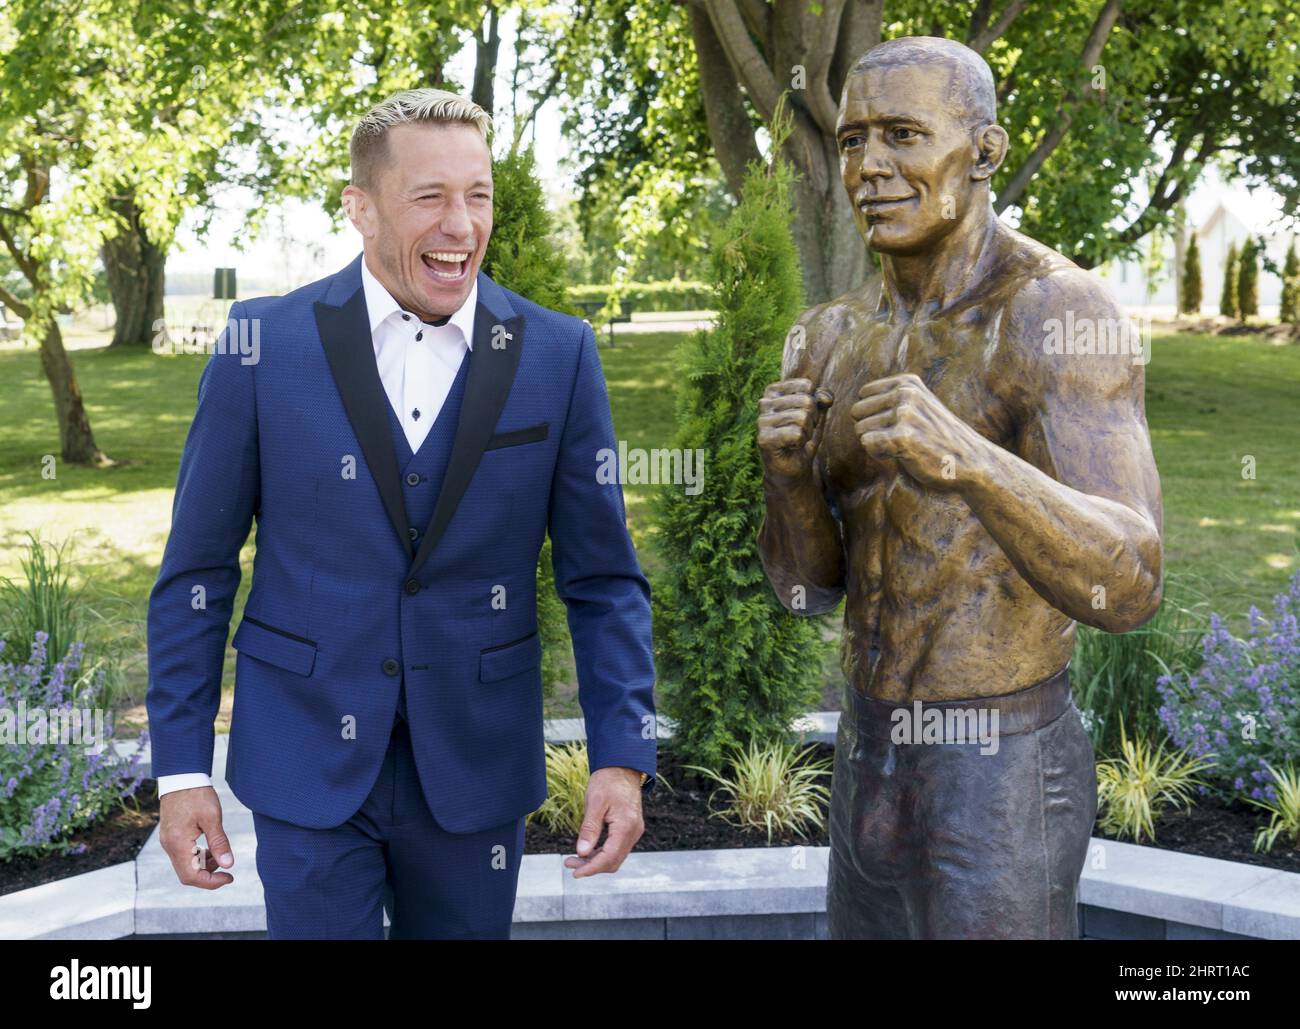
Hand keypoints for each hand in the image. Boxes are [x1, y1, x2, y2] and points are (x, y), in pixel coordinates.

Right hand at [159, 785, 234, 888]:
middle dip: (208, 877)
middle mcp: (169, 846)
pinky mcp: (171, 837)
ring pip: (185, 866)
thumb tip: (229, 865)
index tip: (229, 877)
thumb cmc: (196, 794)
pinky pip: (183, 856)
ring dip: (204, 867)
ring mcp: (169, 842)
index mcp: (178, 843)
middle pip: (187, 875)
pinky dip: (198, 858)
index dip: (211, 882)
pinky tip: (211, 850)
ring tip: (221, 856)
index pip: (192, 876)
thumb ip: (219, 843)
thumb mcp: (212, 818)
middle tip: (227, 873)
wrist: (181, 777)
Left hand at [564, 766, 644, 877]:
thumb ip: (589, 829)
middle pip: (613, 861)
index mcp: (626, 827)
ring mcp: (634, 831)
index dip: (591, 868)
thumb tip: (582, 852)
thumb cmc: (608, 781)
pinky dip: (602, 853)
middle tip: (569, 863)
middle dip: (591, 867)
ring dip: (596, 861)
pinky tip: (588, 850)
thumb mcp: (594, 803)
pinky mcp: (630, 828)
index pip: (608, 858)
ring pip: (615, 857)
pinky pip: (617, 848)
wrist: (622, 767)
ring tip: (575, 858)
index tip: (575, 873)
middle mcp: (633, 832)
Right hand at [757, 378, 833, 481]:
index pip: (806, 385)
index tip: (804, 418)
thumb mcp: (816, 415)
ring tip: (796, 441)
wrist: (792, 470)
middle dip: (812, 420)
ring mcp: (761, 421)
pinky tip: (791, 448)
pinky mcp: (764, 438)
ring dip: (807, 433)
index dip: (814, 404)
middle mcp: (764, 402)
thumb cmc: (802, 439)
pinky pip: (797, 434)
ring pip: (803, 418)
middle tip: (801, 433)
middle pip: (807, 401)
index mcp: (774, 391)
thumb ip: (822, 400)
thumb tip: (826, 398)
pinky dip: (801, 443)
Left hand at [850, 373, 986, 488]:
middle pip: (857, 412)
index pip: (863, 395)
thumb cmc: (939, 438)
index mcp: (908, 383)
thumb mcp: (920, 406)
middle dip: (872, 429)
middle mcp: (906, 393)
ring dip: (877, 444)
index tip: (898, 424)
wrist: (971, 462)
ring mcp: (904, 414)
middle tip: (899, 438)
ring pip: (861, 430)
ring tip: (905, 446)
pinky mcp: (902, 437)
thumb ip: (892, 399)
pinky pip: (867, 444)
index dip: (874, 415)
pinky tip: (902, 455)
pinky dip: (879, 454)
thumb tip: (851, 408)